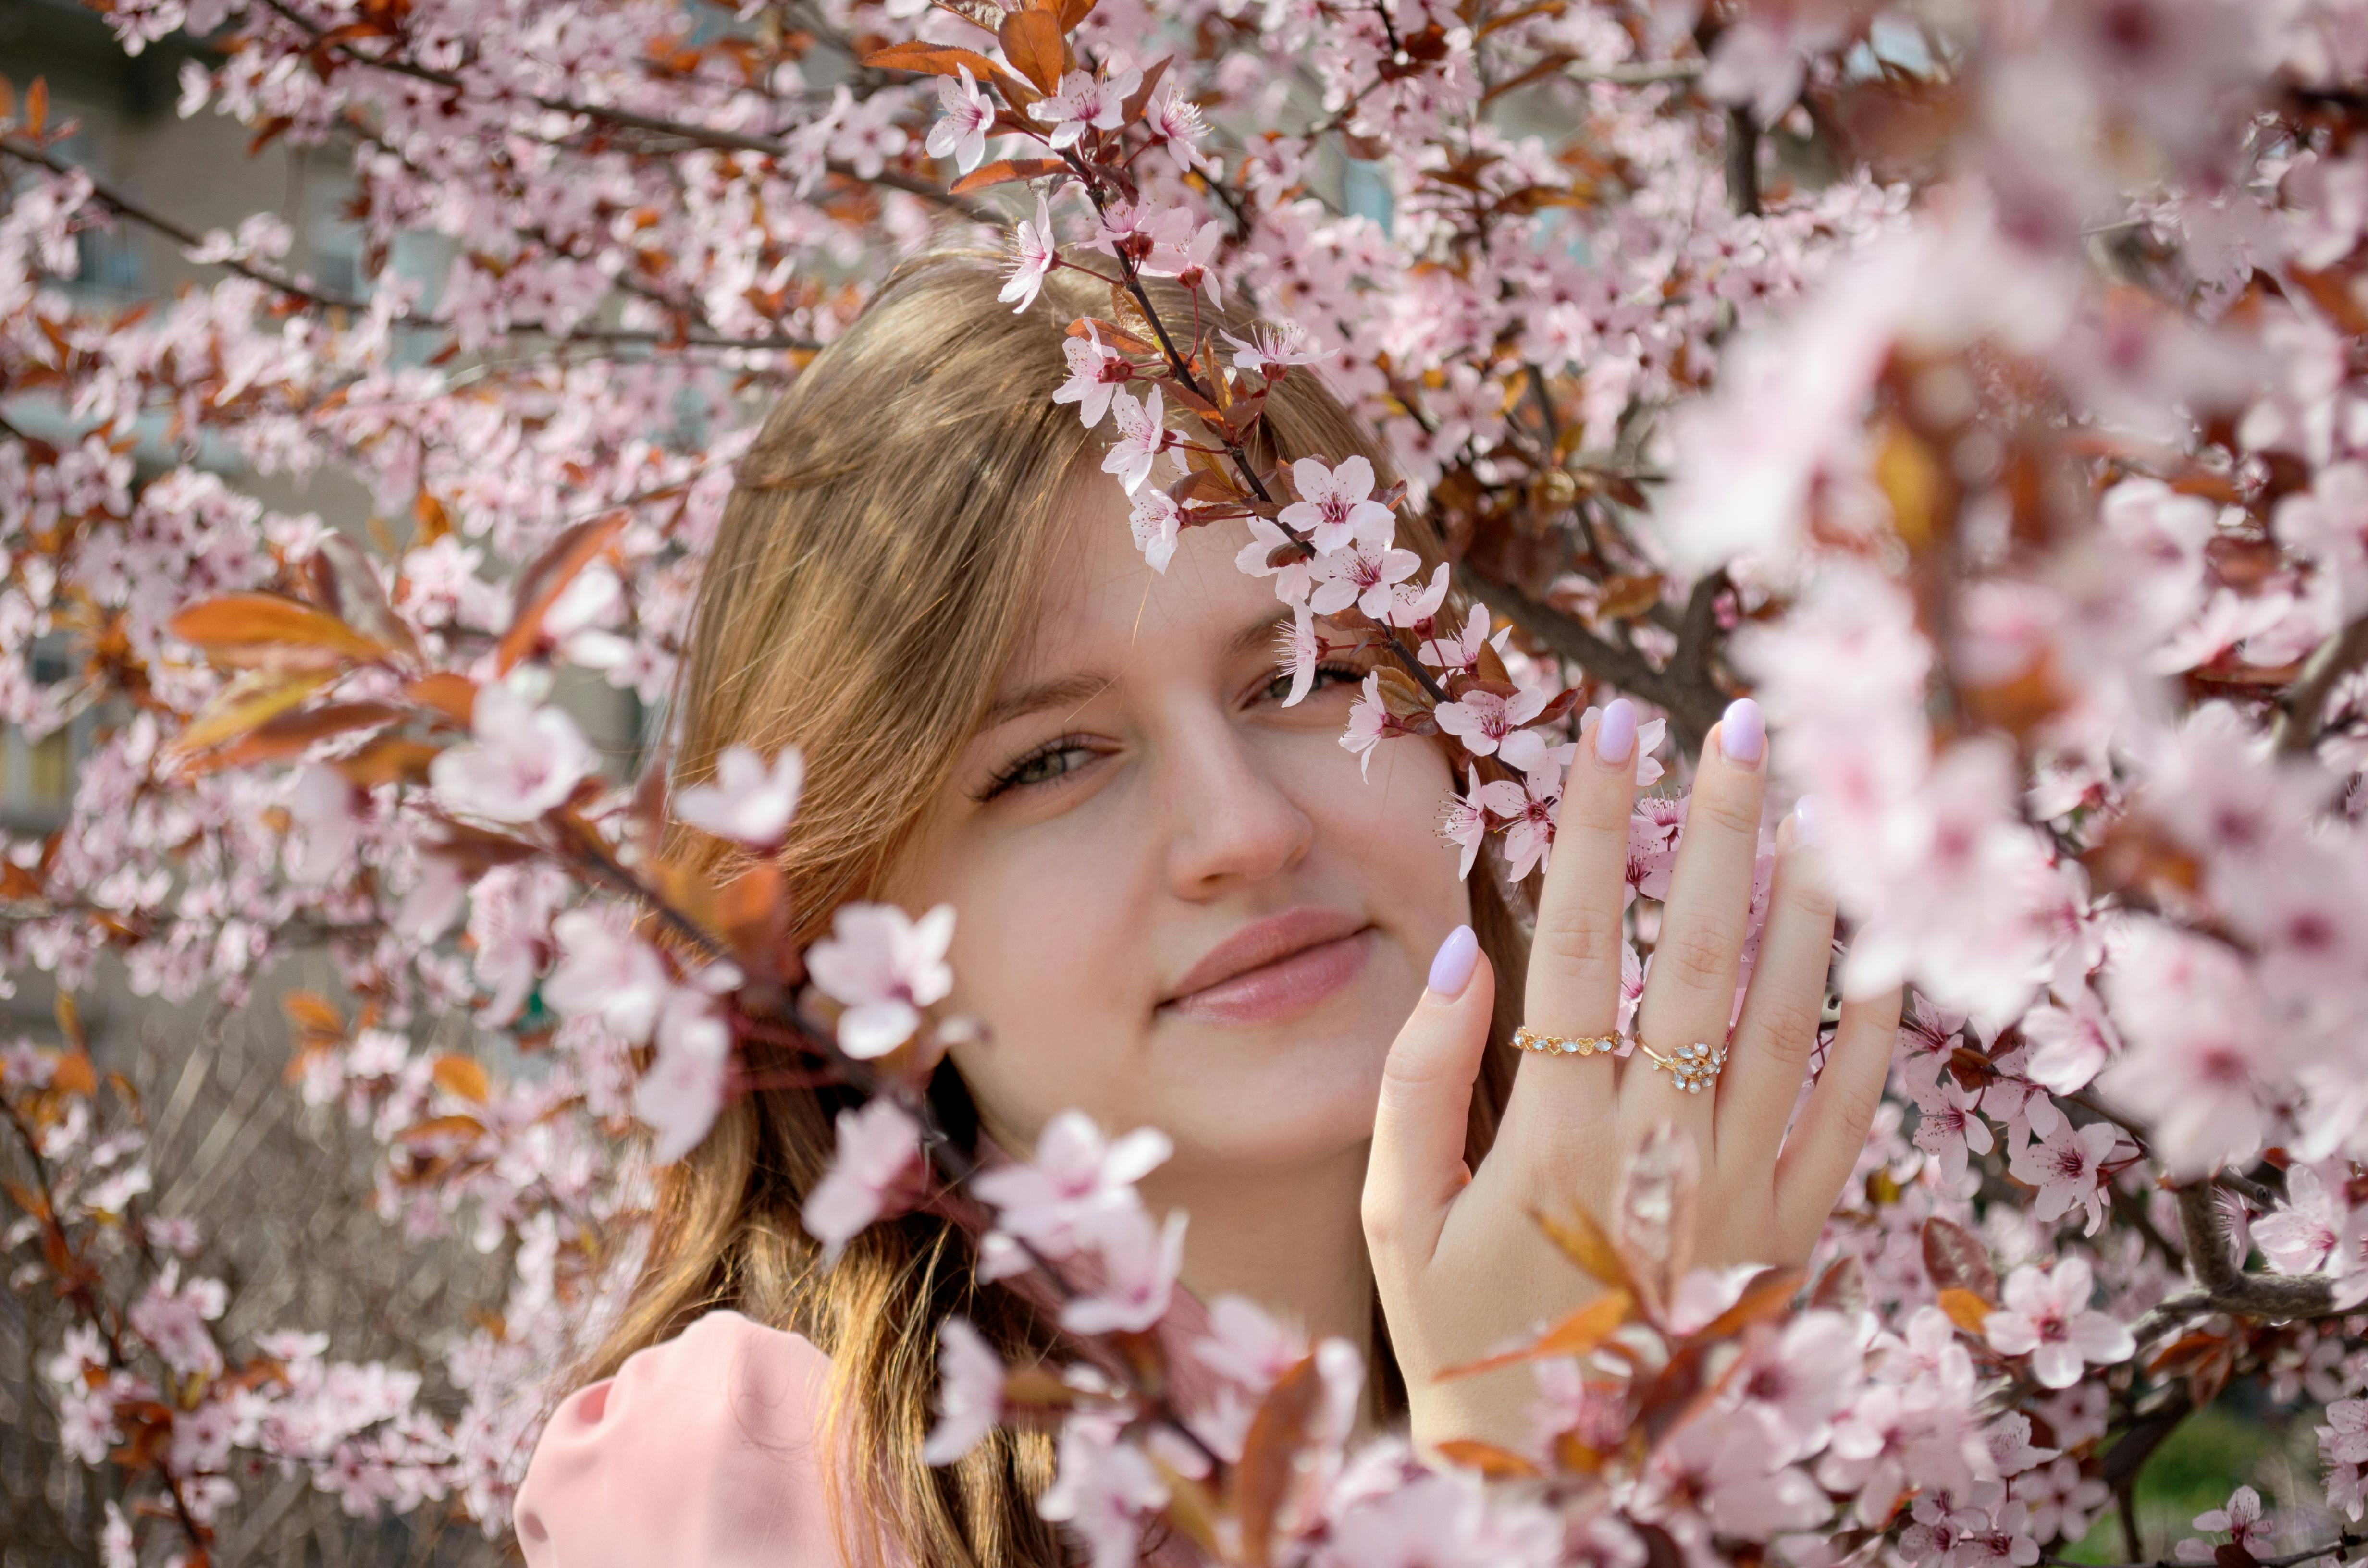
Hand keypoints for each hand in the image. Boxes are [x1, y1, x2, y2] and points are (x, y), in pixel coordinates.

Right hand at [1361, 697, 1902, 1450]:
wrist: (1565, 1491)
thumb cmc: (1465, 1345)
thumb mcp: (1396, 1224)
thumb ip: (1416, 1084)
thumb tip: (1459, 954)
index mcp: (1550, 1134)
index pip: (1577, 940)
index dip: (1594, 825)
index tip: (1612, 726)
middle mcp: (1657, 1144)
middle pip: (1695, 953)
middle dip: (1717, 826)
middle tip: (1741, 721)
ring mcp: (1739, 1188)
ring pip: (1782, 1014)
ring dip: (1802, 897)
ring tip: (1820, 795)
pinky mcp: (1795, 1233)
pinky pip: (1849, 1114)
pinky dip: (1875, 1028)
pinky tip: (1891, 944)